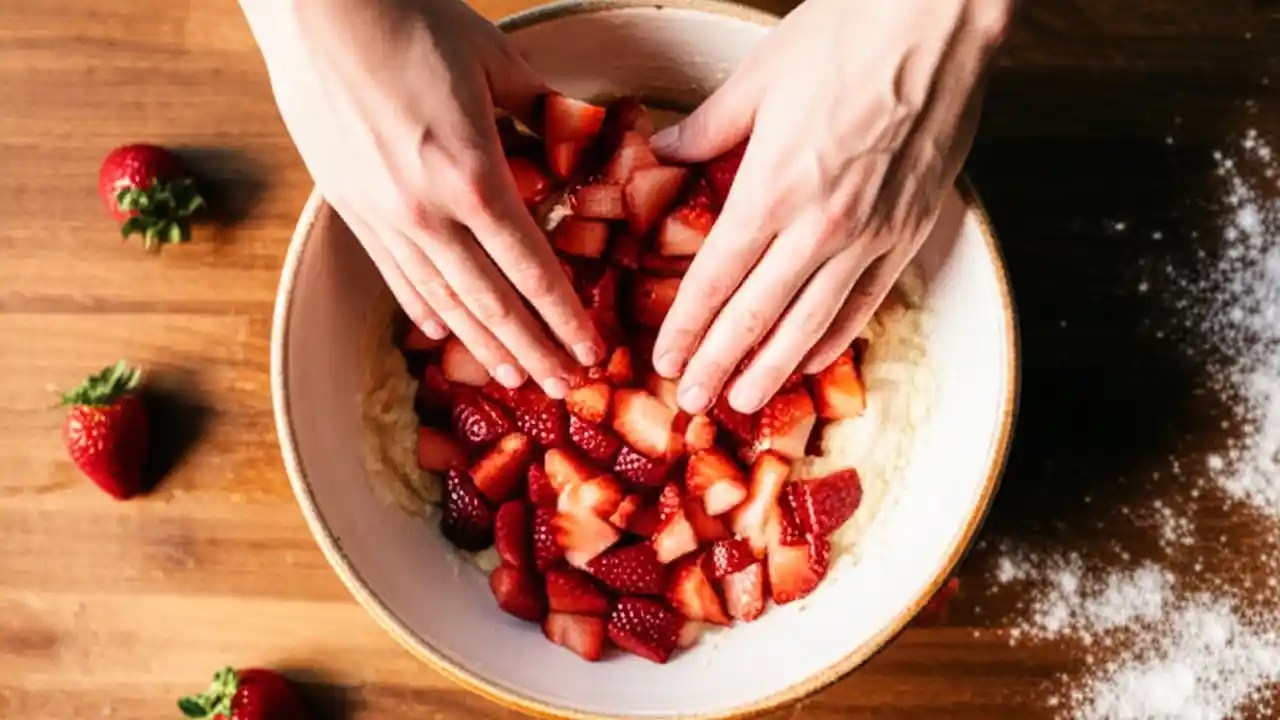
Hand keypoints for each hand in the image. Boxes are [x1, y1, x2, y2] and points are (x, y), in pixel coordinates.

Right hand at [241, 0, 600, 397]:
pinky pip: (393, 272)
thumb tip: (574, 135)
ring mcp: (382, 215)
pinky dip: (421, 307)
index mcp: (474, 175)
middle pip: (490, 301)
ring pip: (441, 298)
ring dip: (481, 345)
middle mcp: (427, 211)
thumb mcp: (494, 60)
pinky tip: (440, 335)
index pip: (531, 268)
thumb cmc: (410, 20)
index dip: (565, 317)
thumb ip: (540, 110)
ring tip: (511, 379)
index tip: (591, 352)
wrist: (314, 6)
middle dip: (532, 350)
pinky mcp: (347, 207)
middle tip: (563, 387)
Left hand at [649, 0, 1010, 413]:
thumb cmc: (844, 37)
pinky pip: (866, 302)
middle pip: (755, 317)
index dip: (685, 329)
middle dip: (717, 366)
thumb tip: (662, 155)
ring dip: (773, 370)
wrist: (939, 20)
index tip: (662, 362)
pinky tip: (811, 360)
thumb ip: (706, 131)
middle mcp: (818, 227)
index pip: (714, 281)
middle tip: (691, 404)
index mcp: (770, 189)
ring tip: (743, 403)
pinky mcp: (909, 232)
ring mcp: (869, 235)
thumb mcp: (757, 79)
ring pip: (811, 324)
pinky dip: (835, 337)